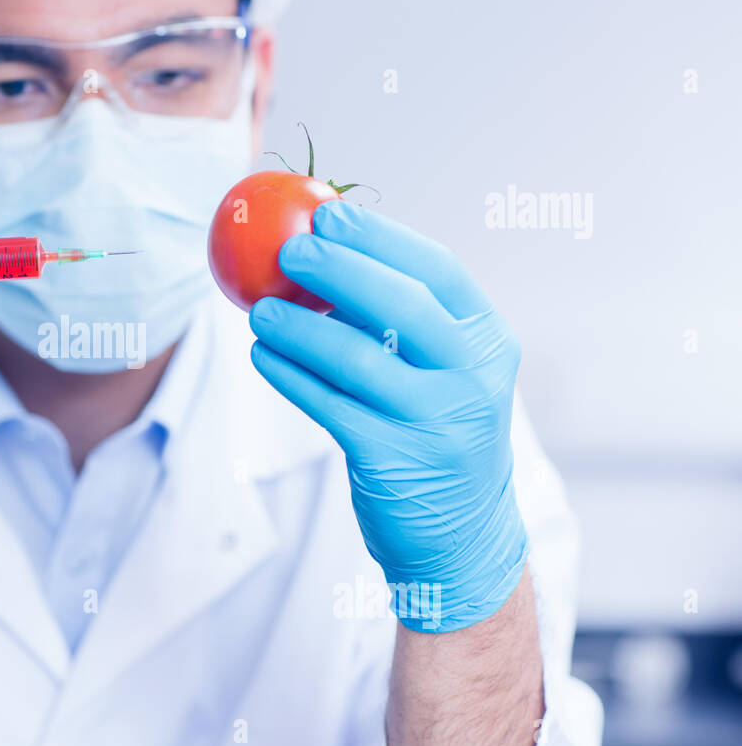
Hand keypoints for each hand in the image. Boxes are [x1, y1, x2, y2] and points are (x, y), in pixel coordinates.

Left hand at [250, 201, 527, 631]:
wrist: (460, 533)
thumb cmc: (436, 428)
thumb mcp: (444, 370)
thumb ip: (401, 317)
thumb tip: (323, 245)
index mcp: (488, 341)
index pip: (439, 272)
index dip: (381, 238)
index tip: (329, 212)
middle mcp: (472, 379)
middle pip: (402, 307)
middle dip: (340, 270)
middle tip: (286, 249)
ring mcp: (437, 423)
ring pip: (357, 360)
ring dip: (300, 328)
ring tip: (256, 309)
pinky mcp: (394, 462)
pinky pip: (330, 407)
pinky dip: (290, 377)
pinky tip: (261, 355)